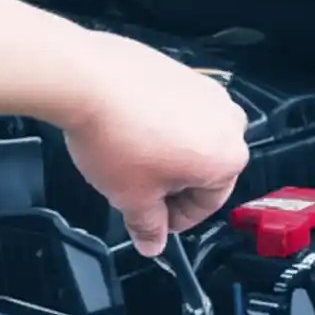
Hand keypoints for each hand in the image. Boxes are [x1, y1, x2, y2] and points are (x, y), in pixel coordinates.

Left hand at [60, 32, 248, 256]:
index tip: (153, 222)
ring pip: (192, 138)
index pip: (207, 204)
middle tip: (138, 191)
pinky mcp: (184, 72)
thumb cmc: (116, 136)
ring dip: (168, 154)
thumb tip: (152, 242)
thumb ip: (148, 226)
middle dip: (173, 184)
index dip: (175, 220)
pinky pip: (179, 109)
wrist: (86, 79)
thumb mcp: (132, 197)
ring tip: (130, 158)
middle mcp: (228, 122)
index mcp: (228, 158)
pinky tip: (130, 130)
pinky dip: (161, 124)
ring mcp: (208, 92)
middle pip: (204, 169)